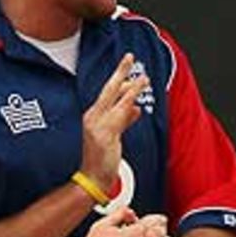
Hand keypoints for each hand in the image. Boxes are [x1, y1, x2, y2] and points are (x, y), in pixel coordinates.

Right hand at [79, 53, 148, 191]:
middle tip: (130, 57)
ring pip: (116, 97)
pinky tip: (140, 89)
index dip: (120, 83)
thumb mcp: (113, 137)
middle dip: (120, 71)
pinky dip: (131, 97)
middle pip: (108, 89)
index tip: (129, 74)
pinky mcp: (106, 131)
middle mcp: (93, 117)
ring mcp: (98, 123)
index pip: (107, 96)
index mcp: (92, 117)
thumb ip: (124, 121)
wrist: (91, 179)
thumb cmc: (100, 161)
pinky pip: (121, 110)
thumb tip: (135, 108)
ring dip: (132, 84)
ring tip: (144, 76)